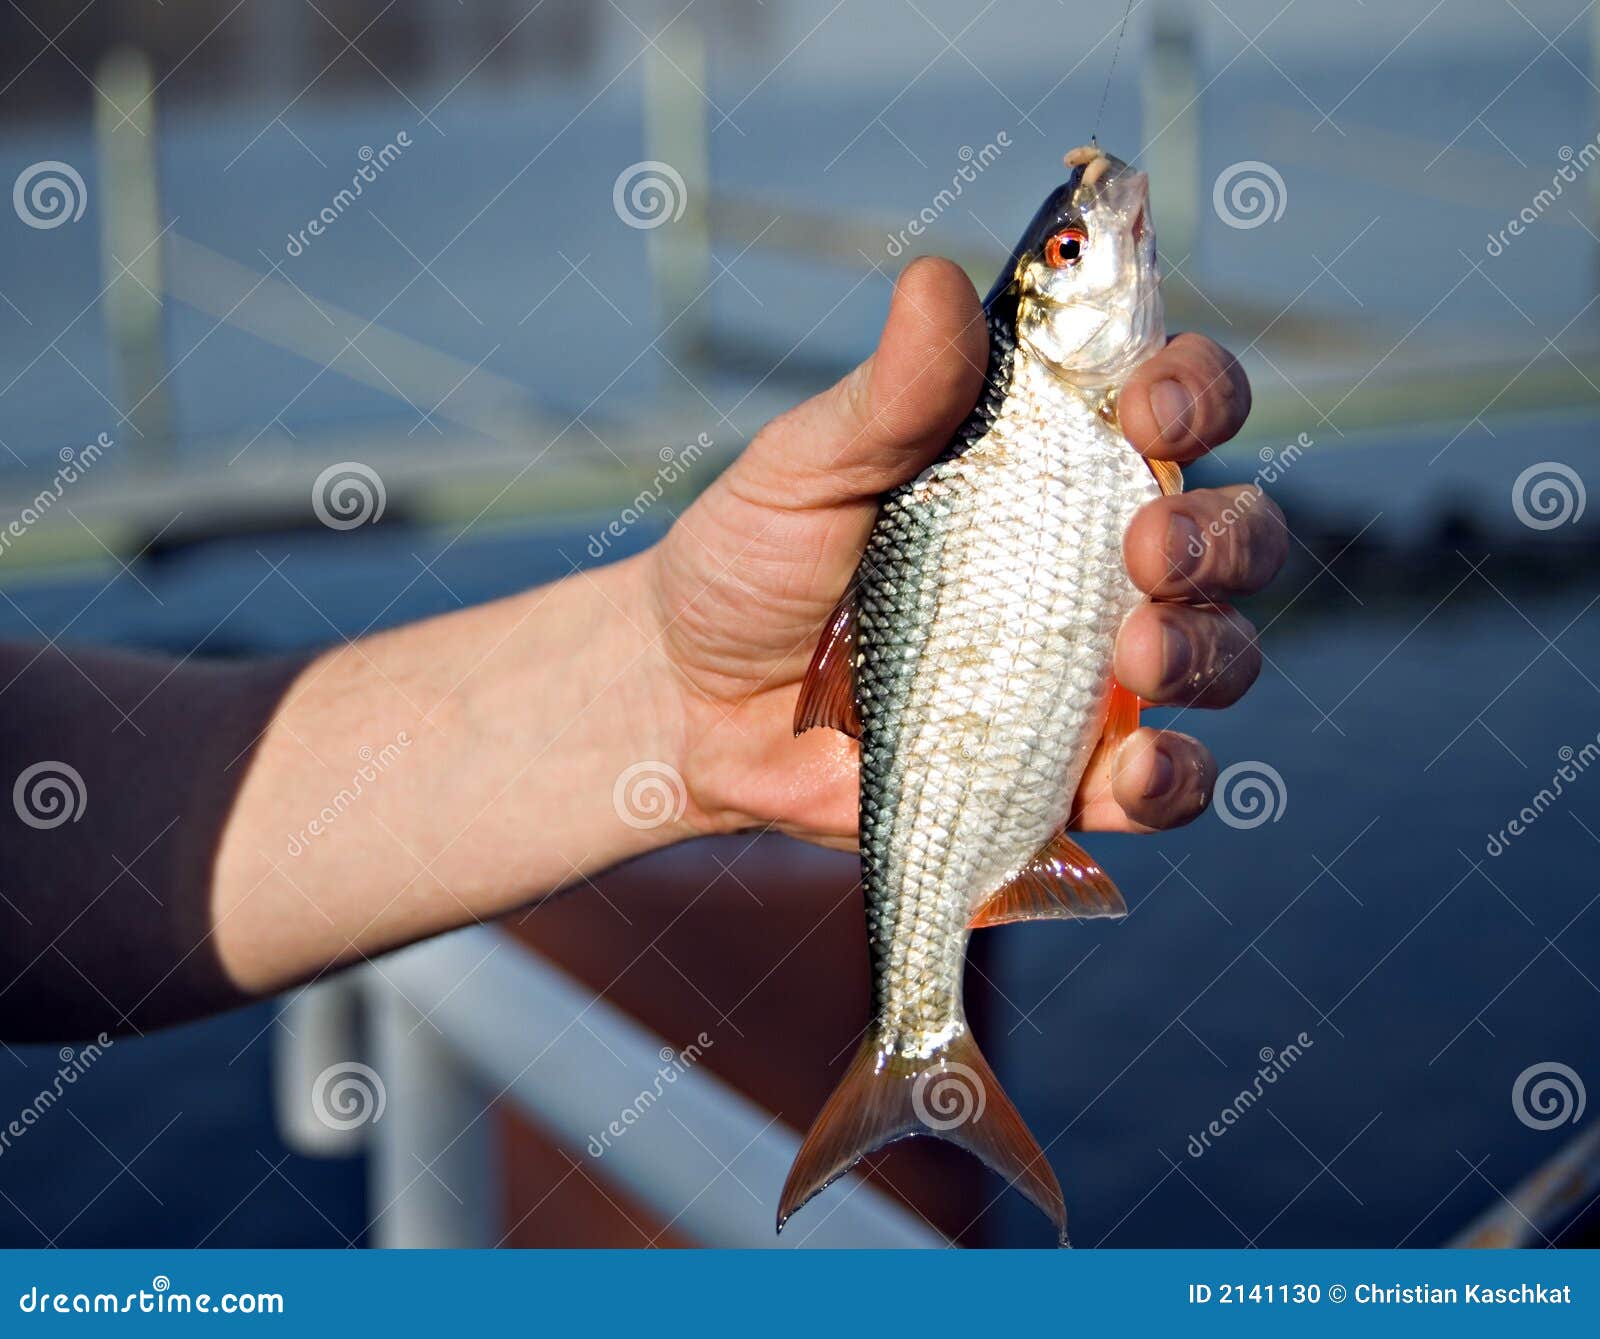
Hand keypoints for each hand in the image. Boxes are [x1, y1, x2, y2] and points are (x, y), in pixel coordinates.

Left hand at [643, 258, 1283, 847]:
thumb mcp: (809, 466)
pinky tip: (1133, 774)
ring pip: (1219, 653)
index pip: (1172, 401)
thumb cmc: (753, 560)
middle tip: (1148, 544)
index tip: (1147, 406)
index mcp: (1047, 459)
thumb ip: (887, 393)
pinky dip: (1172, 782)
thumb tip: (938, 280)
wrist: (692, 704)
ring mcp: (1088, 670)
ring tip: (1137, 652)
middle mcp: (1092, 559)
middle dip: (1219, 533)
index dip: (1195, 390)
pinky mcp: (1065, 772)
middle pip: (1231, 531)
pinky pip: (1162, 786)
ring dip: (1205, 649)